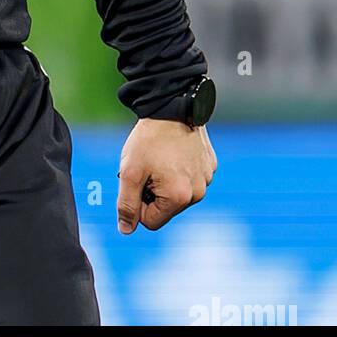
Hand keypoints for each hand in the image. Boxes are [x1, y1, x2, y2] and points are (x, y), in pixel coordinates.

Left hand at [117, 119, 216, 234]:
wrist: (171, 106)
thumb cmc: (149, 140)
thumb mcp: (130, 172)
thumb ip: (127, 204)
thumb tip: (126, 230)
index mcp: (179, 198)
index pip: (151, 221)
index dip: (138, 203)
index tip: (137, 180)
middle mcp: (199, 193)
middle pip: (165, 207)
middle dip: (152, 191)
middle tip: (148, 166)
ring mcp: (207, 178)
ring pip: (178, 193)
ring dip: (165, 180)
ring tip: (160, 157)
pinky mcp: (210, 165)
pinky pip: (190, 177)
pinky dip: (179, 168)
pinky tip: (174, 151)